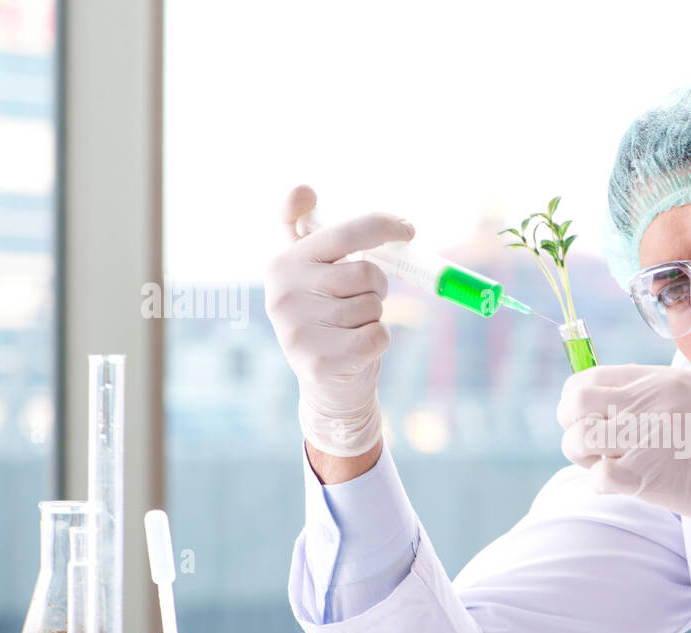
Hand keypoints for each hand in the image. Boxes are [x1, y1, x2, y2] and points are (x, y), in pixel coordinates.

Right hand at [264, 184, 413, 456]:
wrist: (327, 385)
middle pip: (365, 272)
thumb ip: (306, 229)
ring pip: (372, 305)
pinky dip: (379, 340)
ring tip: (351, 327)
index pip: (342, 233)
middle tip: (365, 297)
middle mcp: (282, 292)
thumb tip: (301, 189)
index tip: (408, 229)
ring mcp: (297, 328)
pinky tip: (357, 349)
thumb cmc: (328, 317)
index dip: (379, 225)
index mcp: (282, 262)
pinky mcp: (320, 360)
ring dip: (374, 315)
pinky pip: (377, 334)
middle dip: (377, 285)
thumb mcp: (312, 272)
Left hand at [557, 364, 690, 555]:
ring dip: (585, 456)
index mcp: (664, 380)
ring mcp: (648, 438)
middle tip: (593, 443)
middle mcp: (650, 402)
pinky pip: (598, 476)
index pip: (593, 377)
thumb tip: (627, 407)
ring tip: (610, 464)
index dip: (581, 399)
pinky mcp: (651, 478)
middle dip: (573, 424)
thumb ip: (664, 397)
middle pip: (575, 403)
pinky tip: (626, 483)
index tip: (591, 417)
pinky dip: (603, 482)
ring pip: (579, 440)